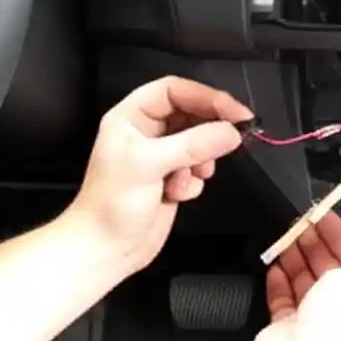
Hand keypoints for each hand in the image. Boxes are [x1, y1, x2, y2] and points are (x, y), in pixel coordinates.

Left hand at [61, 77, 252, 278]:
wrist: (105, 250)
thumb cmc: (110, 205)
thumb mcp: (149, 165)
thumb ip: (192, 144)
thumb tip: (230, 132)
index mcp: (131, 117)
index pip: (174, 90)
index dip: (206, 96)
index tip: (234, 111)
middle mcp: (146, 133)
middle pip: (191, 114)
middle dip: (210, 130)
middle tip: (234, 137)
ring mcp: (160, 157)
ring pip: (200, 143)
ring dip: (202, 160)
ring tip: (192, 176)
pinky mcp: (172, 180)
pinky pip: (198, 169)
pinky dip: (195, 181)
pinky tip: (178, 195)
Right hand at [253, 213, 340, 340]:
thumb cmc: (338, 328)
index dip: (339, 232)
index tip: (322, 212)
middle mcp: (339, 305)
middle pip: (327, 265)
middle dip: (314, 240)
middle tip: (299, 219)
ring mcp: (311, 316)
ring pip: (303, 279)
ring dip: (294, 255)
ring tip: (284, 234)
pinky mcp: (285, 326)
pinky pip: (281, 298)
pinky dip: (278, 280)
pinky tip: (274, 264)